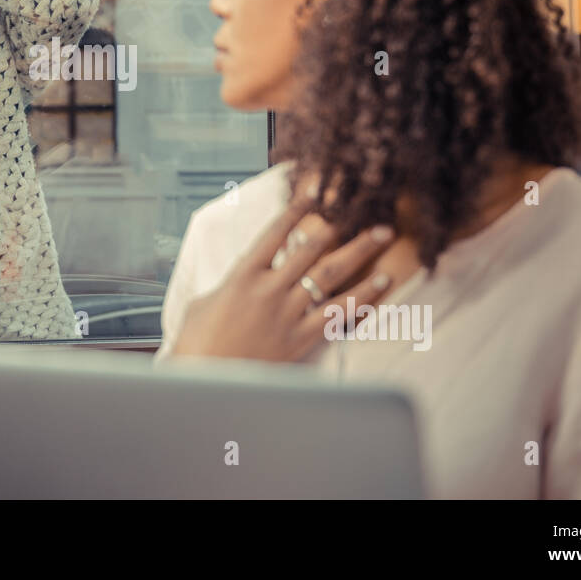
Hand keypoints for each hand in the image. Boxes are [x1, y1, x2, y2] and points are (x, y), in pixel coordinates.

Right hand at [167, 202, 397, 362]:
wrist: (207, 384)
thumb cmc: (197, 345)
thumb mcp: (202, 303)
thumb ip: (228, 285)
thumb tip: (240, 279)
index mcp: (242, 275)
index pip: (274, 233)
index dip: (294, 211)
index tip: (313, 195)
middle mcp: (269, 289)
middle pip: (311, 248)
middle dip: (339, 226)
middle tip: (363, 211)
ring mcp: (287, 313)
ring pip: (331, 274)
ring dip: (360, 252)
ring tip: (383, 235)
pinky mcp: (301, 339)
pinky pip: (339, 312)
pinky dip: (363, 296)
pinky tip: (381, 283)